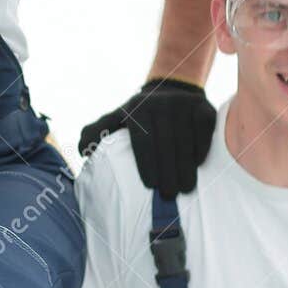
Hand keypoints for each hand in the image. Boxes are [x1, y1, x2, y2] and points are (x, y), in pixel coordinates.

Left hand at [78, 78, 215, 195]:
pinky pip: (204, 129)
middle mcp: (158, 102)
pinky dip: (202, 147)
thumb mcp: (115, 120)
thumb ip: (96, 133)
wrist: (171, 93)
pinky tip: (198, 164)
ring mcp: (182, 102)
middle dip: (167, 172)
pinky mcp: (202, 105)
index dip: (146, 164)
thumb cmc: (140, 117)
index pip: (142, 139)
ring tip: (185, 188)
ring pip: (185, 139)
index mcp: (135, 108)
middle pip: (164, 143)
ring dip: (185, 166)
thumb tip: (83, 151)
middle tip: (170, 195)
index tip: (150, 186)